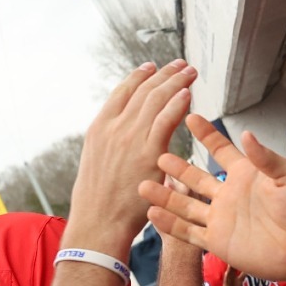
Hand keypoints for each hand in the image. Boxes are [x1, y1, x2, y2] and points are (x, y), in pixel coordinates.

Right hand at [68, 61, 196, 255]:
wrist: (98, 221)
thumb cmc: (99, 198)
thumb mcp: (96, 159)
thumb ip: (111, 141)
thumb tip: (124, 132)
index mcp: (99, 127)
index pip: (122, 92)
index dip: (139, 76)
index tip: (152, 67)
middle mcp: (114, 128)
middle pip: (143, 91)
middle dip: (164, 74)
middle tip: (181, 65)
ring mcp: (131, 139)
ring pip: (156, 100)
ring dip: (175, 82)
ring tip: (190, 72)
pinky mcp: (148, 153)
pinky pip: (166, 120)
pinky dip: (177, 104)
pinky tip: (187, 93)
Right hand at [140, 116, 285, 285]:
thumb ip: (265, 159)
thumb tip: (246, 134)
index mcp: (246, 175)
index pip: (221, 150)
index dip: (206, 135)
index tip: (188, 116)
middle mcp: (229, 195)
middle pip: (196, 177)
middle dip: (177, 167)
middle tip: (156, 154)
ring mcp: (221, 219)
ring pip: (185, 204)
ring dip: (165, 195)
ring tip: (143, 184)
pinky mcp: (218, 242)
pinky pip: (188, 232)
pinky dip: (170, 224)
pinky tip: (152, 214)